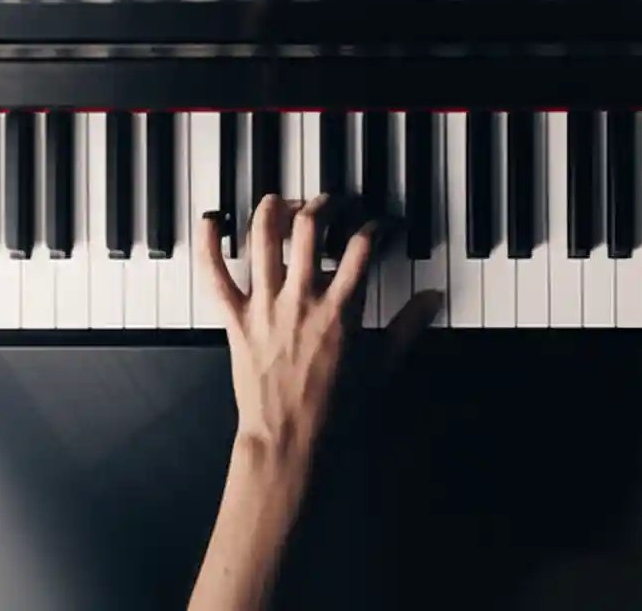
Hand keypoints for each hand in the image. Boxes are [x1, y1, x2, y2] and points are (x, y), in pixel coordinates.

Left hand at [197, 193, 439, 459]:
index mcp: (340, 311)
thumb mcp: (382, 367)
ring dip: (275, 209)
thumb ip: (408, 327)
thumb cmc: (335, 411)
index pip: (363, 248)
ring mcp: (264, 306)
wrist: (287, 441)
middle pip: (311, 228)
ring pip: (264, 237)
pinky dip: (209, 244)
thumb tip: (433, 298)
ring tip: (286, 201)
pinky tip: (214, 221)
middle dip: (326, 205)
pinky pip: (214, 274)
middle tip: (335, 203)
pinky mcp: (235, 320)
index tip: (380, 225)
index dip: (376, 226)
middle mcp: (300, 300)